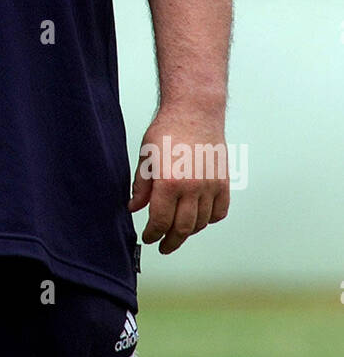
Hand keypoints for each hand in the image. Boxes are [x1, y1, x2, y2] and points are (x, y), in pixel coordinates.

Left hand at [128, 107, 229, 254]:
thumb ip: (141, 186)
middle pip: (182, 228)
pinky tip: (199, 217)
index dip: (152, 234)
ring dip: (188, 231)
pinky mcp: (223, 182)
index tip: (148, 237)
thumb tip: (134, 207)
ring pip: (201, 223)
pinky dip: (209, 219)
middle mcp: (192, 188)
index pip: (159, 221)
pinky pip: (219, 212)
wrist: (195, 110)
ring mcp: (210, 186)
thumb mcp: (146, 157)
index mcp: (168, 182)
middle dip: (170, 241)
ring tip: (178, 231)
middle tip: (163, 246)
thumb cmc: (169, 129)